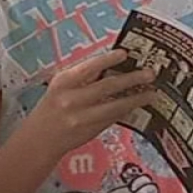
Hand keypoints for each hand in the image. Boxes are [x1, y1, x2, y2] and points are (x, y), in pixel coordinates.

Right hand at [25, 49, 156, 153]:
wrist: (40, 138)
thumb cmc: (53, 107)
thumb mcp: (61, 87)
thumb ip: (83, 77)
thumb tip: (112, 65)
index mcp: (64, 82)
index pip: (88, 67)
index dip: (107, 59)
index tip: (124, 53)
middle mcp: (72, 99)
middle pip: (107, 86)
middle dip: (131, 79)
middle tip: (149, 74)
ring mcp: (82, 117)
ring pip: (115, 106)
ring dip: (136, 99)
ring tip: (152, 93)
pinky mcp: (91, 131)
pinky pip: (113, 118)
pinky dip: (127, 111)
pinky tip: (138, 105)